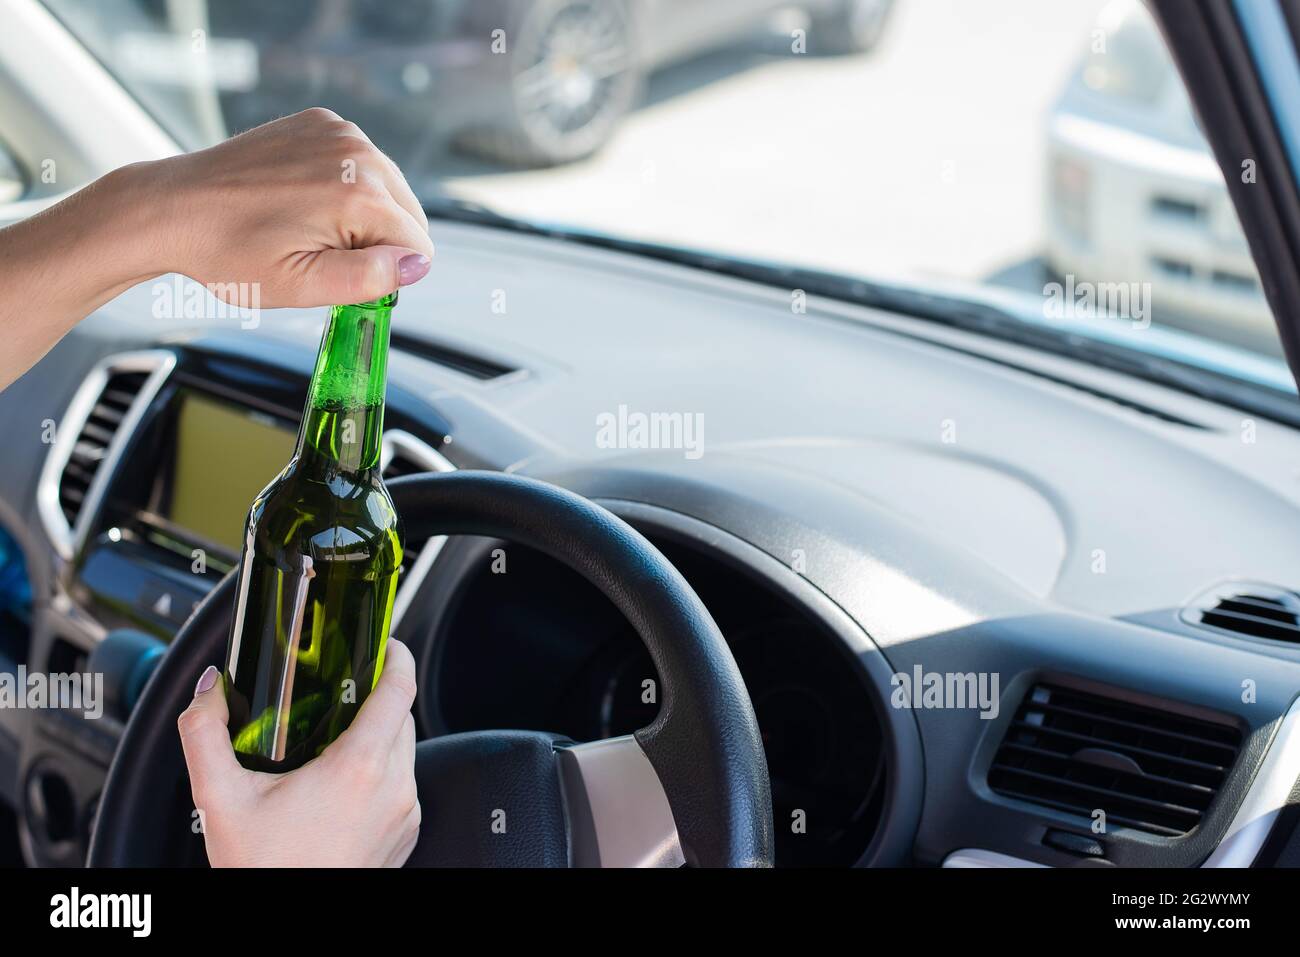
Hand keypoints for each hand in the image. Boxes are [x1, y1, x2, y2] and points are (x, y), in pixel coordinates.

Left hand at [0, 108, 432, 387]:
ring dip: (360, 214)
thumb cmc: (228, 252)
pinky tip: (302, 199)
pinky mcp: (320, 122)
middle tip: (316, 250)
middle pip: (408, 216)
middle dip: (376, 241)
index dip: (384, 272)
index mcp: (359, 194)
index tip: (338, 271)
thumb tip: (418, 265)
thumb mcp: (301, 285)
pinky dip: (342, 185)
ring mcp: (338, 131)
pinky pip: (360, 164)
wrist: (172, 208)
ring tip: (305, 224)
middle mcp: (357, 153)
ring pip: (388, 190)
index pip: (417, 249)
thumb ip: (369, 278)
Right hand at [178, 639, 420, 867]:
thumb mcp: (218, 799)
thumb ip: (204, 733)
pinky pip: (402, 786)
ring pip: (404, 751)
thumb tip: (210, 690)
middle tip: (340, 692)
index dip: (395, 655)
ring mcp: (406, 814)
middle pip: (402, 717)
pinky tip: (339, 786)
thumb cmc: (263, 872)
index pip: (400, 689)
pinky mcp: (406, 835)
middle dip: (375, 698)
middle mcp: (394, 789)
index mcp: (359, 768)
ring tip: (331, 743)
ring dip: (377, 737)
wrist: (283, 929)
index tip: (383, 642)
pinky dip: (379, 774)